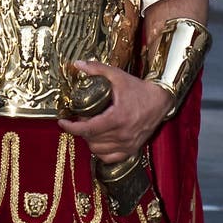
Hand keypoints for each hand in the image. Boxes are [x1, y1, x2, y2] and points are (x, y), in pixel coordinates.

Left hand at [57, 59, 172, 162]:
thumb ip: (97, 69)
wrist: (160, 100)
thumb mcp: (117, 76)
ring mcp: (129, 144)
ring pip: (99, 150)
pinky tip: (99, 140)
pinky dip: (101, 151)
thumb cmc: (138, 88)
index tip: (62, 122)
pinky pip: (110, 158)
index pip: (88, 129)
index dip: (72, 127)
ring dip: (90, 140)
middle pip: (91, 139)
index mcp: (117, 118)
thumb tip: (77, 64)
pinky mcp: (133, 149)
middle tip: (80, 118)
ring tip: (89, 128)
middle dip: (81, 130)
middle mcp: (123, 134)